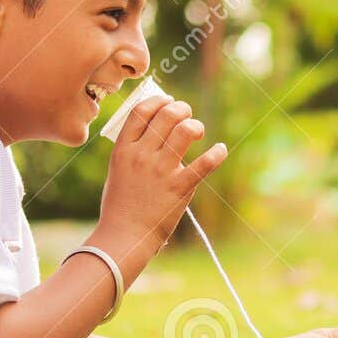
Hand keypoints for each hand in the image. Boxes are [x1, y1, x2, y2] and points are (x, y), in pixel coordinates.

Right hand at [97, 96, 226, 253]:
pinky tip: (220, 150)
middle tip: (187, 116)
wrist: (125, 236)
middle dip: (182, 109)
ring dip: (195, 126)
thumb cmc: (120, 205)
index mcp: (123, 150)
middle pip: (166, 115)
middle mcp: (141, 156)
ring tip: (197, 132)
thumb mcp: (118, 170)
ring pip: (185, 131)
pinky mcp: (179, 187)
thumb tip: (153, 125)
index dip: (158, 100)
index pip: (141, 111)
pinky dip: (216, 153)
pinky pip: (204, 163)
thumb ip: (133, 148)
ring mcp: (161, 171)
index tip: (168, 101)